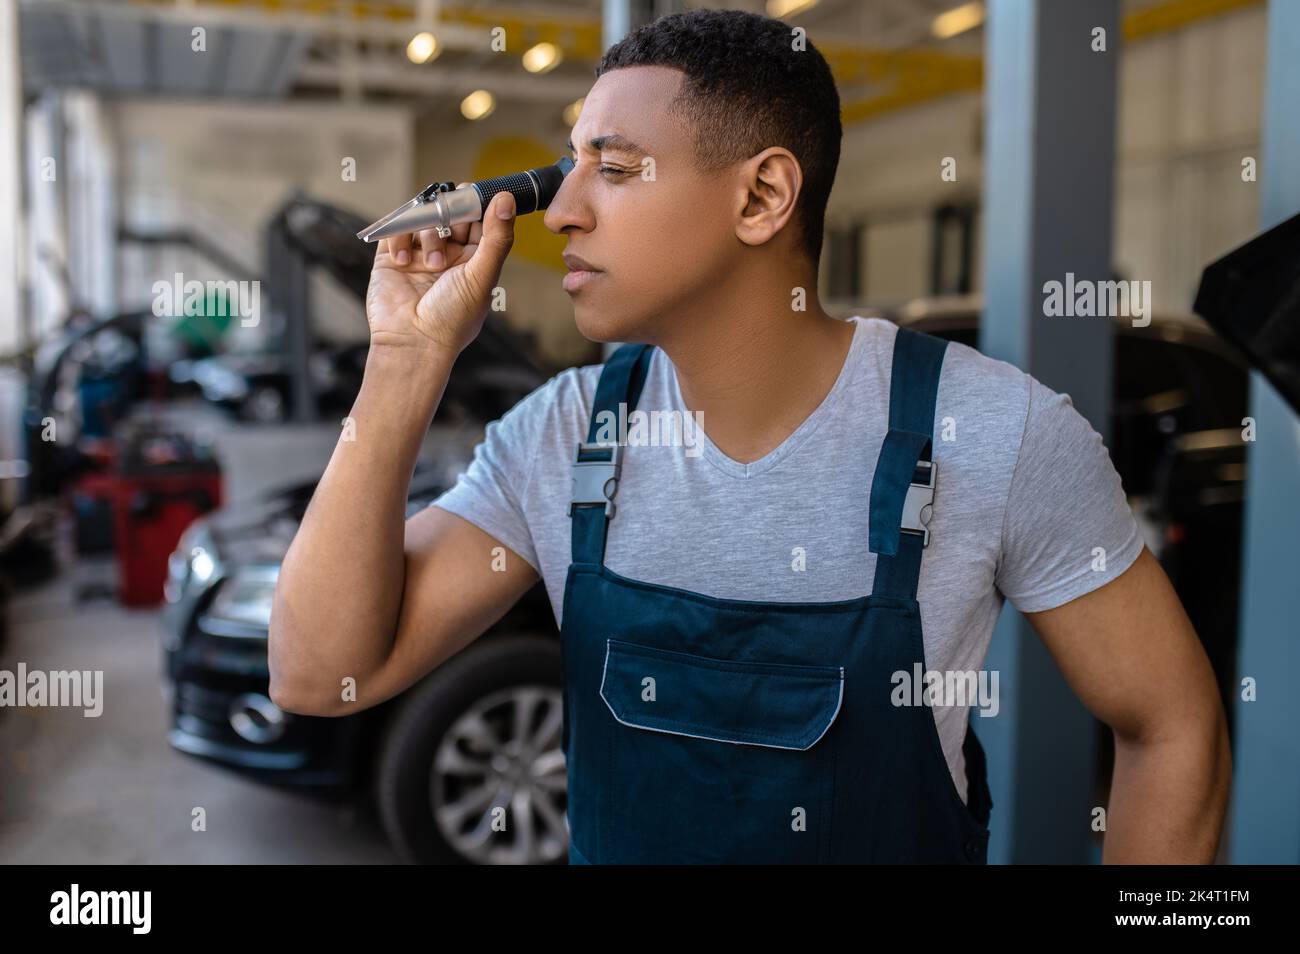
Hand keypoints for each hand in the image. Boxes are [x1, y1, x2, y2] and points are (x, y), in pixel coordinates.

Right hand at [365, 187, 515, 355]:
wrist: (412, 343)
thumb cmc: (452, 318)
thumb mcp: (481, 276)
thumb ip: (496, 238)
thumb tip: (507, 198)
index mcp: (475, 260)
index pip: (479, 219)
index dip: (476, 203)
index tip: (471, 191)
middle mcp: (448, 255)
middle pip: (449, 213)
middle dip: (448, 211)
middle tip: (448, 216)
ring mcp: (420, 255)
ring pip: (423, 220)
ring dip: (428, 234)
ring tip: (430, 263)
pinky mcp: (392, 257)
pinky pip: (396, 230)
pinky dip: (399, 239)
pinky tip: (404, 262)